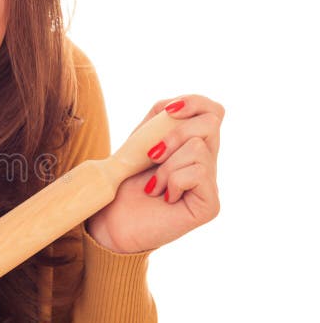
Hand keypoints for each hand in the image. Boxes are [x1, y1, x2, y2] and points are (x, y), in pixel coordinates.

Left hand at [86, 95, 223, 253]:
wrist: (110, 220)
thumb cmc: (122, 183)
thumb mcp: (139, 143)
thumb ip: (158, 121)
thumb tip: (173, 106)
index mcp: (193, 145)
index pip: (213, 111)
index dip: (195, 102)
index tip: (169, 110)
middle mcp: (207, 163)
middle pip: (211, 123)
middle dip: (174, 134)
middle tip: (152, 155)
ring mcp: (210, 184)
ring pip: (199, 148)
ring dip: (166, 165)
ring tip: (153, 186)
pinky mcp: (210, 205)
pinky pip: (197, 173)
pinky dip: (172, 181)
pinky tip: (163, 196)